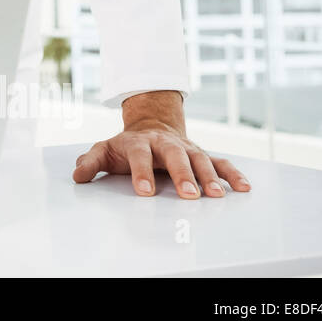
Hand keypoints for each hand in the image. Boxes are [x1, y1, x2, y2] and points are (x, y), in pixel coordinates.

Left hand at [71, 90, 250, 198]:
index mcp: (139, 142)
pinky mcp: (201, 153)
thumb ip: (90, 162)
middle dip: (182, 174)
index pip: (140, 156)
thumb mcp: (104, 150)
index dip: (141, 172)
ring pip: (200, 158)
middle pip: (175, 155)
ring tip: (216, 195)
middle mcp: (165, 143)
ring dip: (209, 176)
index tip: (144, 191)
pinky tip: (244, 187)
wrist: (151, 125)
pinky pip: (219, 162)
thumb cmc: (126, 145)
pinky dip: (232, 173)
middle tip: (188, 195)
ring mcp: (185, 147)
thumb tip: (78, 176)